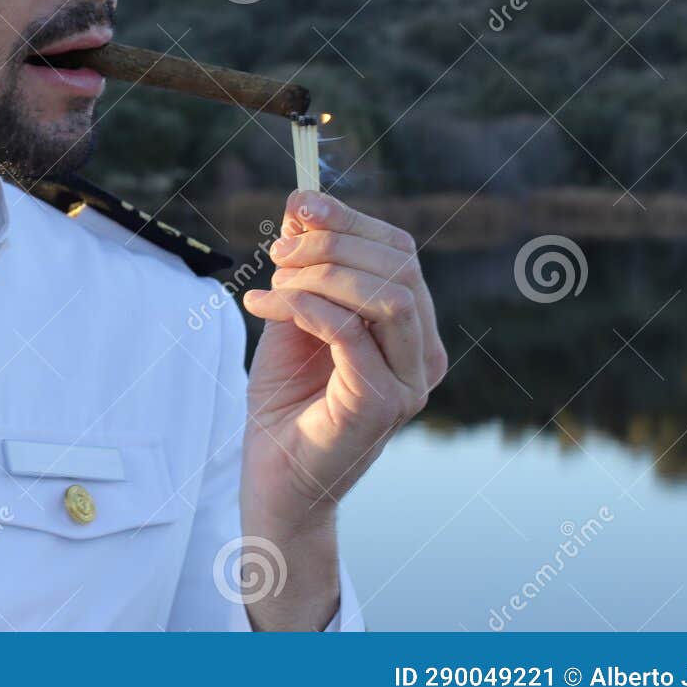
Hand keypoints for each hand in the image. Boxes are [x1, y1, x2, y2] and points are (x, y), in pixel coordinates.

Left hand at [240, 189, 447, 529]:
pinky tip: (262, 307)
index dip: (350, 219)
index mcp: (411, 331)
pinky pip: (349, 332)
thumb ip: (303, 269)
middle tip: (276, 254)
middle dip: (331, 243)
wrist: (273, 482)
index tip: (300, 203)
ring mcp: (409, 383)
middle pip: (399, 265)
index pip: (400, 252)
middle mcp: (423, 356)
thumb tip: (303, 204)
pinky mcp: (381, 404)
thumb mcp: (291, 320)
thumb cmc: (285, 405)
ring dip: (321, 274)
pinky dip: (302, 306)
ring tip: (272, 284)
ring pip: (388, 294)